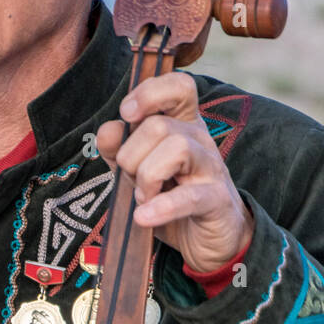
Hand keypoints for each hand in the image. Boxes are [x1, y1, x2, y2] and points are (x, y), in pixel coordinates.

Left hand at [96, 71, 253, 273]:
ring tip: (144, 198)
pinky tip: (144, 216)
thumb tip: (107, 130)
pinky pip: (188, 196)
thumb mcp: (138, 170)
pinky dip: (161, 206)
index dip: (150, 92)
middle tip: (131, 180)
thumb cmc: (171, 196)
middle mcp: (199, 139)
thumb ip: (119, 149)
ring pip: (176, 148)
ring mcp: (211, 168)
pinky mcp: (216, 200)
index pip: (179, 86)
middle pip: (159, 125)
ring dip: (147, 177)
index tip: (127, 113)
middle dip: (131, 155)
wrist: (208, 237)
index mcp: (182, 125)